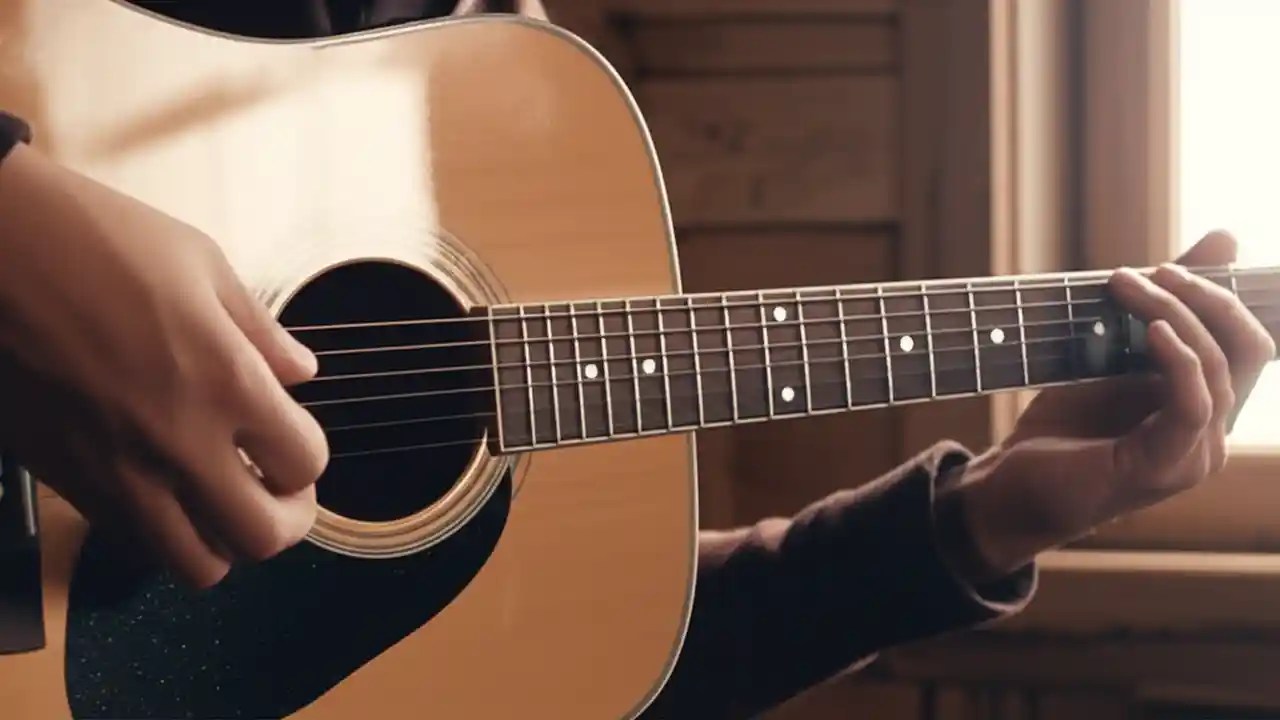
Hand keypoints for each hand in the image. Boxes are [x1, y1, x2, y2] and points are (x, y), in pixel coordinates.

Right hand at [0, 144, 327, 587]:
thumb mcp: (203, 265)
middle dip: (286, 519)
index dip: (308, 457)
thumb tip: (300, 372)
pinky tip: (165, 487)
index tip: (295, 439)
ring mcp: (119, 472)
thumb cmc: (97, 239)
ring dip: (224, 539)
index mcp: (226, 383)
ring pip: (196, 565)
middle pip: (263, 538)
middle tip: (278, 489)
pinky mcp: (68, 481)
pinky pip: (135, 542)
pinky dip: (165, 531)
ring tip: (222, 498)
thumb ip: (262, 331)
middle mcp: (178, 443)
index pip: (304, 464)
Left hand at [945, 231, 1275, 580]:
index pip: (1248, 340)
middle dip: (1206, 296)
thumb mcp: (1112, 353)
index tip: (1172, 262)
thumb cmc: (1062, 426)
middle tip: (1152, 270)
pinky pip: (1194, 405)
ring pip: (1215, 367)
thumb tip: (1228, 237)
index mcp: (1205, 405)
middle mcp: (1211, 433)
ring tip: (1122, 284)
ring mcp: (1194, 454)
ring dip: (1171, 314)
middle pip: (1247, 347)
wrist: (1011, 487)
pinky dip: (1178, 361)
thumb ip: (1161, 306)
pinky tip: (1149, 330)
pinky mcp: (1163, 467)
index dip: (1223, 293)